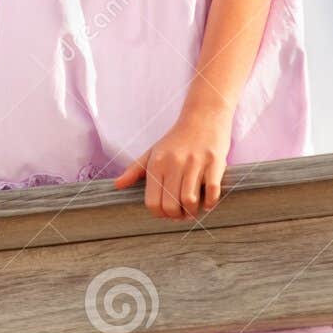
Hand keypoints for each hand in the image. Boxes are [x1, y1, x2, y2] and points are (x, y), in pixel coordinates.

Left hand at [112, 112, 231, 219]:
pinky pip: (212, 192)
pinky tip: (207, 201)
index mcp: (157, 163)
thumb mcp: (153, 151)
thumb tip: (117, 185)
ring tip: (193, 209)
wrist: (204, 116)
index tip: (167, 214)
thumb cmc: (177, 138)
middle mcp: (174, 163)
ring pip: (190, 201)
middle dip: (176, 217)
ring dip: (192, 212)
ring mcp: (195, 163)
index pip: (152, 202)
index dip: (160, 214)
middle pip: (171, 205)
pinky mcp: (214, 162)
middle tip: (181, 215)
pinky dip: (210, 203)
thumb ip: (135, 170)